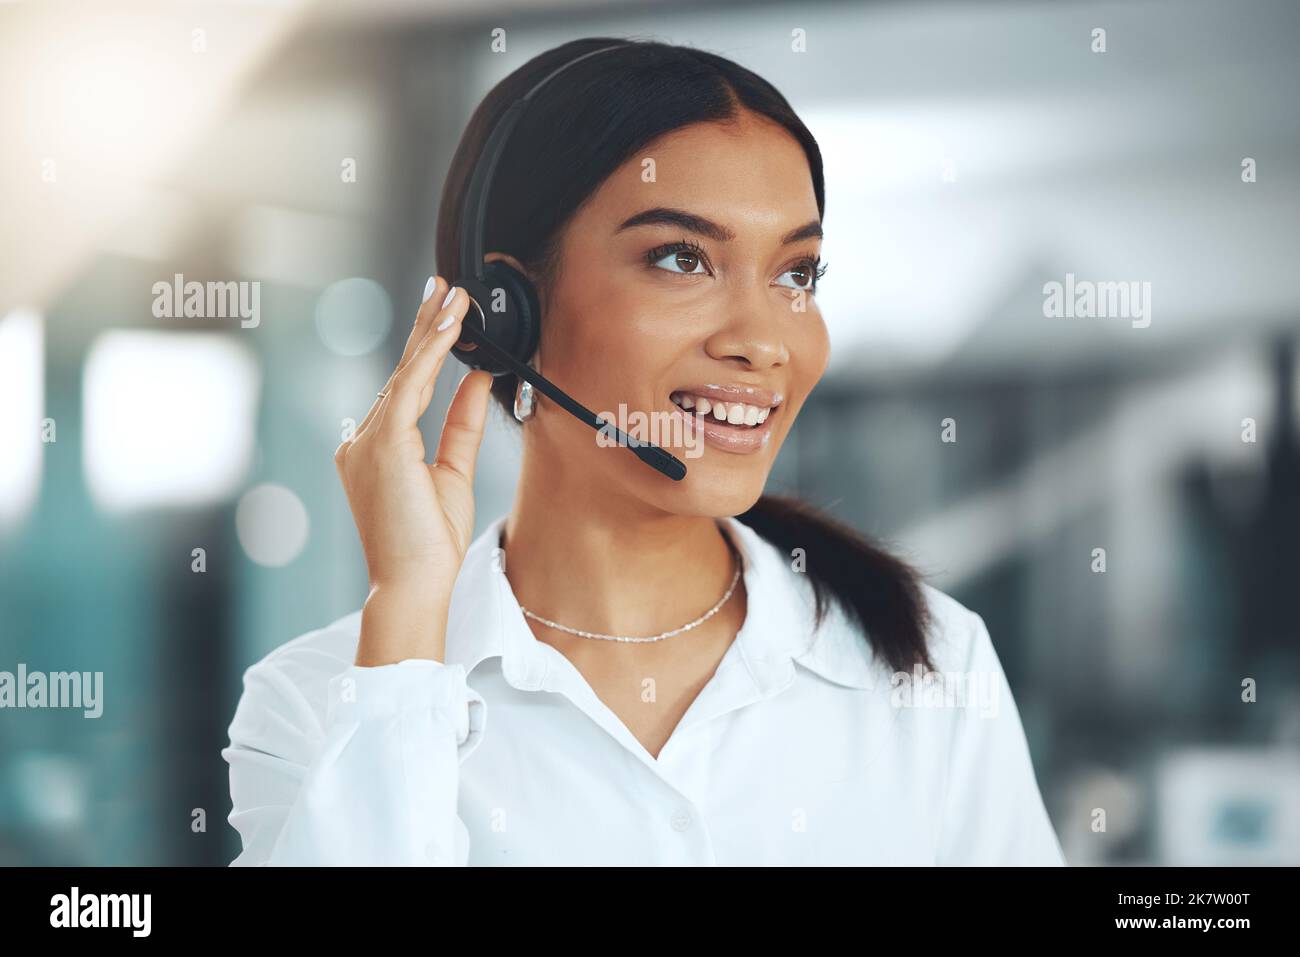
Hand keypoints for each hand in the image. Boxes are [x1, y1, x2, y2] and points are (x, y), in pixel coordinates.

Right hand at [334, 276, 494, 663]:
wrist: (414, 583)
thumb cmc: (428, 543)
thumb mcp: (453, 472)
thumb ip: (460, 424)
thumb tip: (474, 379)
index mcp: (377, 448)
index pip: (405, 386)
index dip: (425, 348)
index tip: (444, 314)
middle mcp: (364, 440)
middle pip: (401, 370)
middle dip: (425, 325)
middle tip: (444, 285)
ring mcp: (368, 441)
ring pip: (405, 372)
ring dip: (431, 330)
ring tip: (453, 295)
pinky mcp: (382, 444)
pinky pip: (410, 387)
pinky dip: (431, 354)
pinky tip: (449, 328)